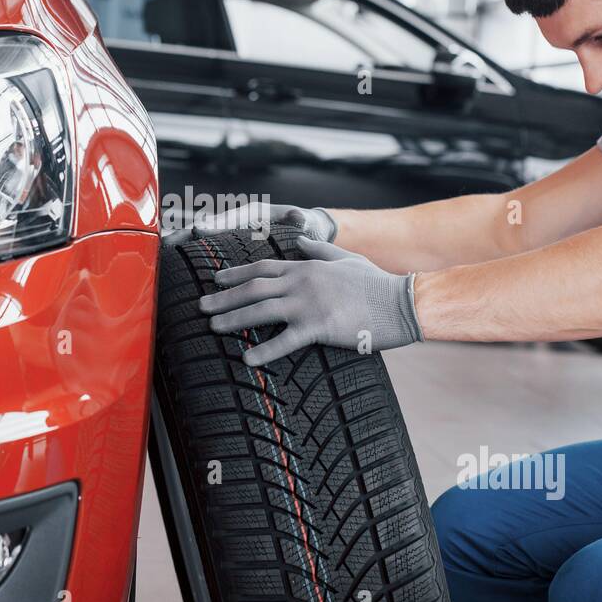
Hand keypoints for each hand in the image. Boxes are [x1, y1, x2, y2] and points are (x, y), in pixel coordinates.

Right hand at [162, 202, 335, 247]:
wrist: (308, 233)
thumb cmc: (307, 226)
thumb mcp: (306, 222)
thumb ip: (300, 220)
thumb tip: (298, 216)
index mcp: (254, 215)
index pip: (231, 220)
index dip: (215, 225)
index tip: (200, 230)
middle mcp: (238, 224)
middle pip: (209, 229)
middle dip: (189, 234)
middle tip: (166, 241)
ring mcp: (232, 238)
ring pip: (204, 243)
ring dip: (184, 248)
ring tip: (161, 254)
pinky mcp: (231, 252)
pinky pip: (209, 256)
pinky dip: (193, 261)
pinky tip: (176, 273)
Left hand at [197, 239, 422, 365]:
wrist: (400, 302)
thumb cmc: (376, 283)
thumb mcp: (346, 259)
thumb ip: (321, 252)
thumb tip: (302, 243)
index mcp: (307, 267)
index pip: (263, 268)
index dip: (236, 274)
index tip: (216, 280)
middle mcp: (302, 283)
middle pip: (254, 288)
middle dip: (224, 297)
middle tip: (201, 306)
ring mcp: (309, 304)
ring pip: (261, 310)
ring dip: (233, 318)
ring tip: (212, 326)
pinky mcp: (320, 327)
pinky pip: (286, 341)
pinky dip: (264, 350)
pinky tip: (247, 358)